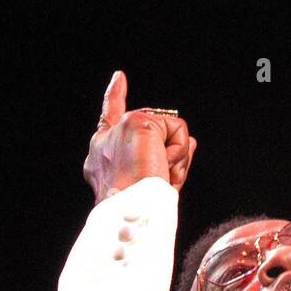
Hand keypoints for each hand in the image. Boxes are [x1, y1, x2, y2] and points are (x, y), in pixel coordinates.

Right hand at [82, 70, 197, 202]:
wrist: (131, 212)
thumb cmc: (140, 210)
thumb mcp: (152, 186)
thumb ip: (167, 161)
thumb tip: (189, 141)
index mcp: (102, 157)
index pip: (111, 120)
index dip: (115, 96)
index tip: (120, 77)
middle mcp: (105, 140)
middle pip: (155, 134)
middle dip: (173, 156)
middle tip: (161, 182)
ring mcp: (121, 128)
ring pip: (170, 135)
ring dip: (176, 160)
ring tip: (158, 176)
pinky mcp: (138, 122)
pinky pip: (178, 131)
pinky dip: (179, 152)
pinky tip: (161, 165)